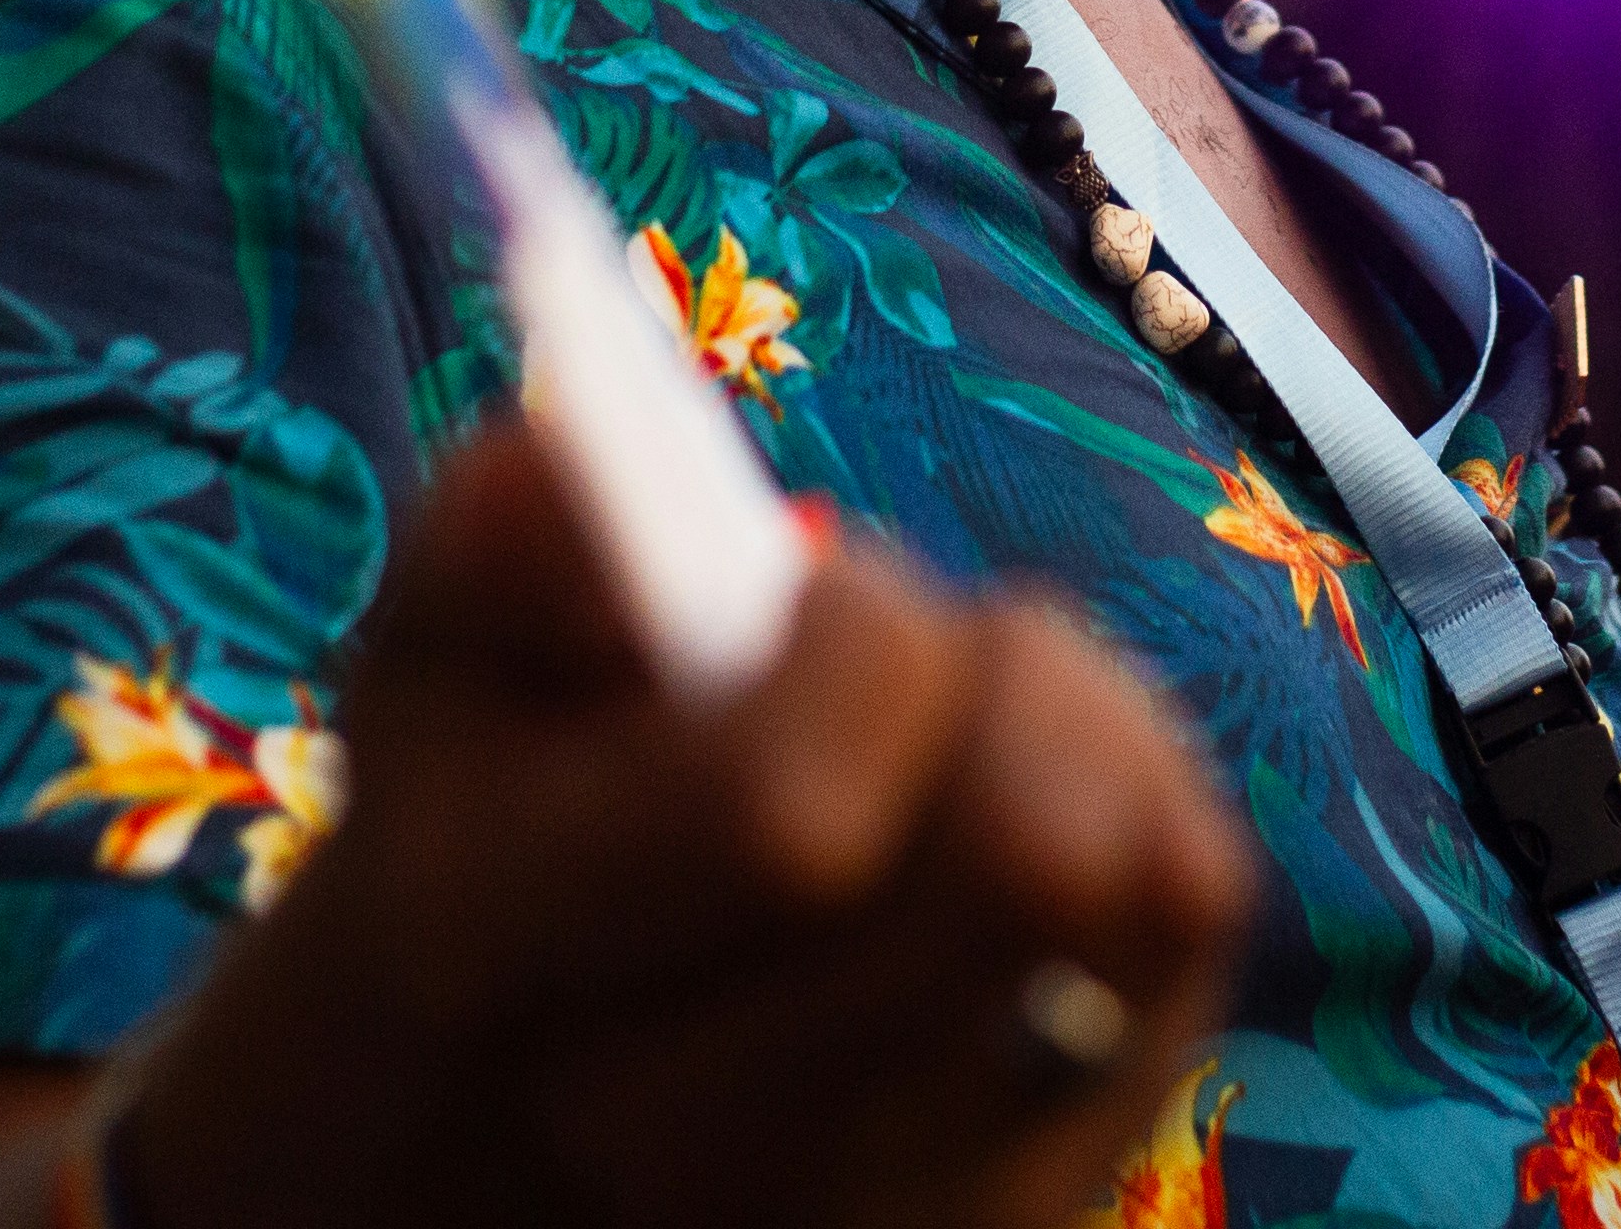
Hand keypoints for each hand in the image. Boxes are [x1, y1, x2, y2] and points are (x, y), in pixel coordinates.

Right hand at [130, 426, 1252, 1228]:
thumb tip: (580, 466)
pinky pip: (1179, 965)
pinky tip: (1049, 802)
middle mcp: (691, 1147)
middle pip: (1013, 867)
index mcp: (503, 965)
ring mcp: (871, 1212)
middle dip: (1005, 676)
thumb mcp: (441, 672)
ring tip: (991, 709)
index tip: (826, 599)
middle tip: (924, 648)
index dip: (862, 646)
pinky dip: (1154, 824)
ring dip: (1098, 738)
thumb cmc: (496, 835)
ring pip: (1133, 909)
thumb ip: (510, 542)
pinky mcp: (1016, 1212)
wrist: (512, 1123)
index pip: (787, 818)